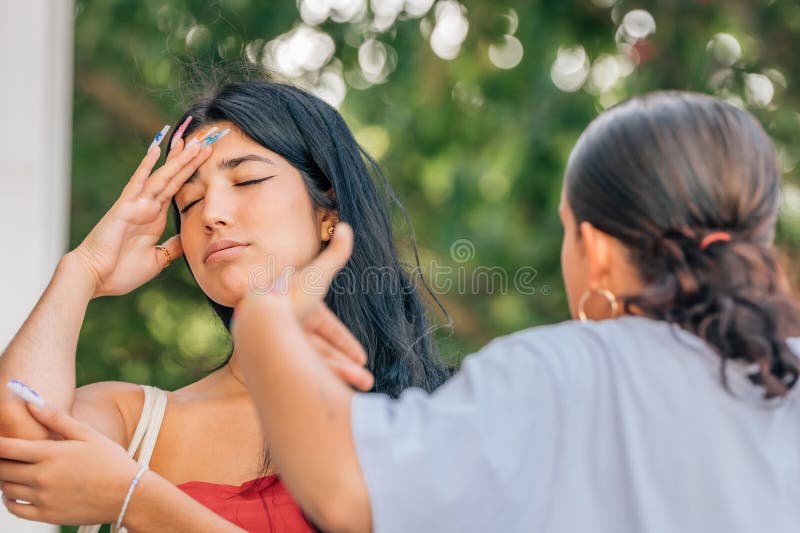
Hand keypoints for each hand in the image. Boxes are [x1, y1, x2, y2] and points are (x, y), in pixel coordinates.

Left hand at [0, 402, 139, 524]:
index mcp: (50, 454)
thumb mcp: (87, 434)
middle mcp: (42, 477)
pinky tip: (16, 492)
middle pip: (2, 469)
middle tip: (4, 455)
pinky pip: (15, 509)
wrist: (127, 494)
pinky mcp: (47, 515)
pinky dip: (9, 501)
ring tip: (12, 471)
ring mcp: (43, 498)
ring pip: (6, 489)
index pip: (6, 448)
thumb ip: (57, 419)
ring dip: (4, 479)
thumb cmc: (110, 459)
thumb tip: (31, 402)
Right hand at [73, 129, 212, 296]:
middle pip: (172, 178)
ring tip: (193, 141)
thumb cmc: (120, 272)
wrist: (94, 278)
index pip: (177, 190)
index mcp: (155, 218)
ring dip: (178, 160)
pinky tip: (156, 148)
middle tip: (205, 140)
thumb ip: (173, 247)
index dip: (191, 173)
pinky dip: (146, 165)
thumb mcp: (157, 259)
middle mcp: (147, 207)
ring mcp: (136, 205)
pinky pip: (138, 183)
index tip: (205, 157)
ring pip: (162, 177)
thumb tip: (189, 239)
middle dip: (189, 160)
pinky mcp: (124, 207)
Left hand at [232, 224, 373, 390]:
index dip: (345, 343)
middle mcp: (290, 330)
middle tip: (366, 381)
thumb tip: (347, 224)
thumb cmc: (289, 294)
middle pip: (323, 352)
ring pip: (315, 366)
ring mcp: (282, 348)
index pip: (327, 329)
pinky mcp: (273, 365)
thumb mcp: (318, 273)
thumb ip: (335, 254)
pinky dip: (322, 383)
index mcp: (301, 310)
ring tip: (362, 388)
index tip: (361, 359)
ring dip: (340, 377)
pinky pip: (305, 376)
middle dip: (347, 367)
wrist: (259, 316)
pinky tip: (334, 394)